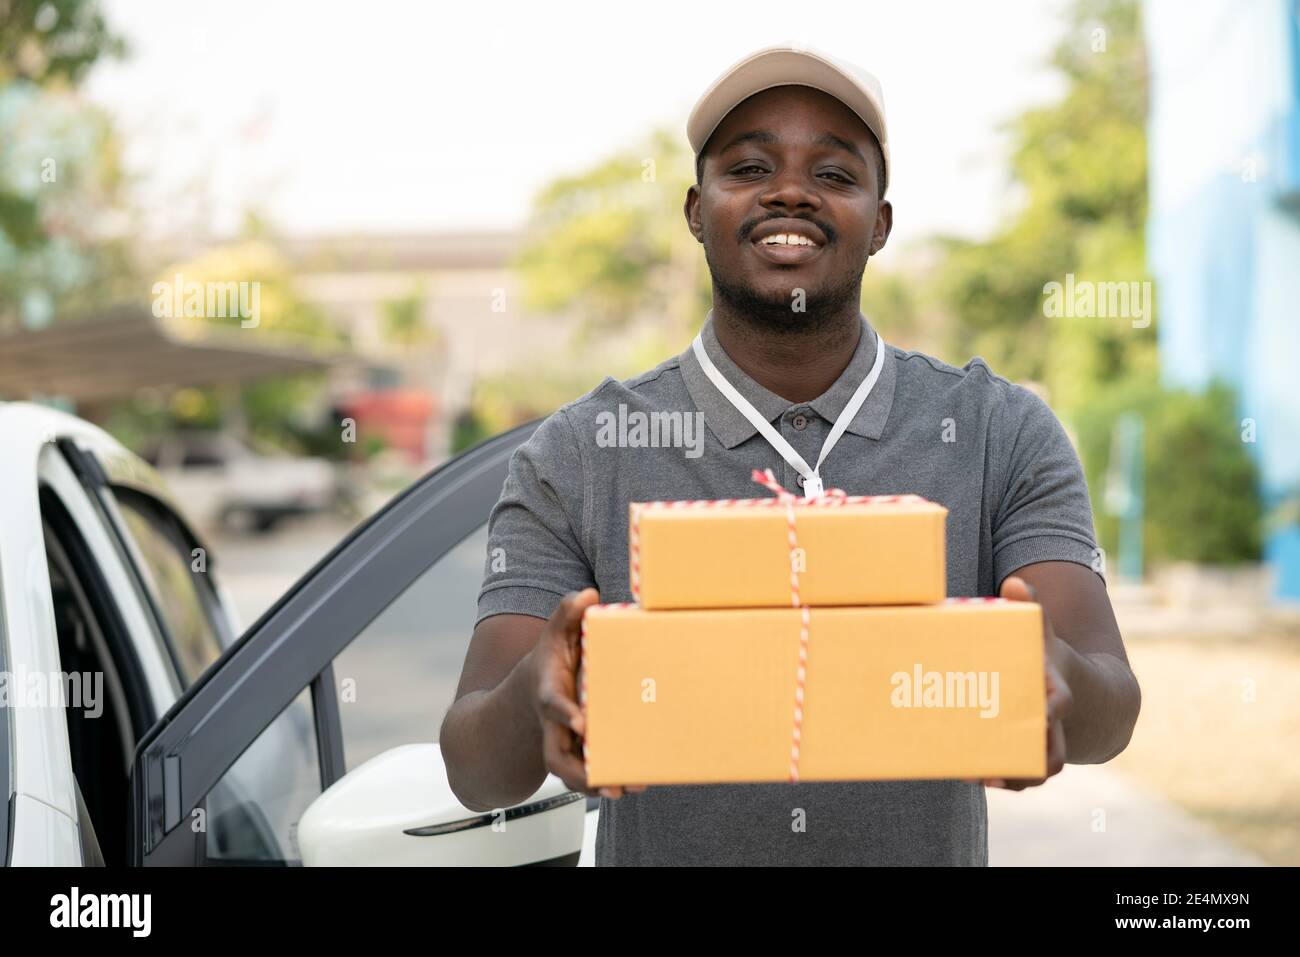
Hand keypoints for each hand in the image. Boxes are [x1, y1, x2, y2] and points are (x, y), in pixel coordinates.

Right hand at [529, 588, 647, 799]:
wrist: (533, 688)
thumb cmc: (551, 660)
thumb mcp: (555, 632)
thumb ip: (568, 612)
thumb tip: (589, 594)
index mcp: (549, 691)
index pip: (553, 705)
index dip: (565, 715)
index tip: (582, 723)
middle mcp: (554, 723)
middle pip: (556, 755)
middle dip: (577, 770)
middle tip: (601, 777)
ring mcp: (564, 741)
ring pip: (572, 772)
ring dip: (596, 784)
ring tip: (626, 788)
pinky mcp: (577, 751)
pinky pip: (588, 772)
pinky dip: (606, 782)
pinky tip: (634, 784)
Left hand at [969, 576, 1071, 790]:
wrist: (1084, 692)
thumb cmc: (1053, 660)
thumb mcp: (1045, 634)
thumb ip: (1031, 610)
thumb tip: (1014, 581)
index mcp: (1059, 692)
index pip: (1060, 704)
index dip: (1050, 710)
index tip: (1039, 713)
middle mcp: (1056, 724)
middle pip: (1053, 748)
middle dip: (1028, 754)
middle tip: (994, 751)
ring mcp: (1048, 743)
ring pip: (1040, 769)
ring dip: (1013, 776)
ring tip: (979, 775)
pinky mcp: (1034, 755)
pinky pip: (1025, 776)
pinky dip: (1005, 780)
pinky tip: (972, 775)